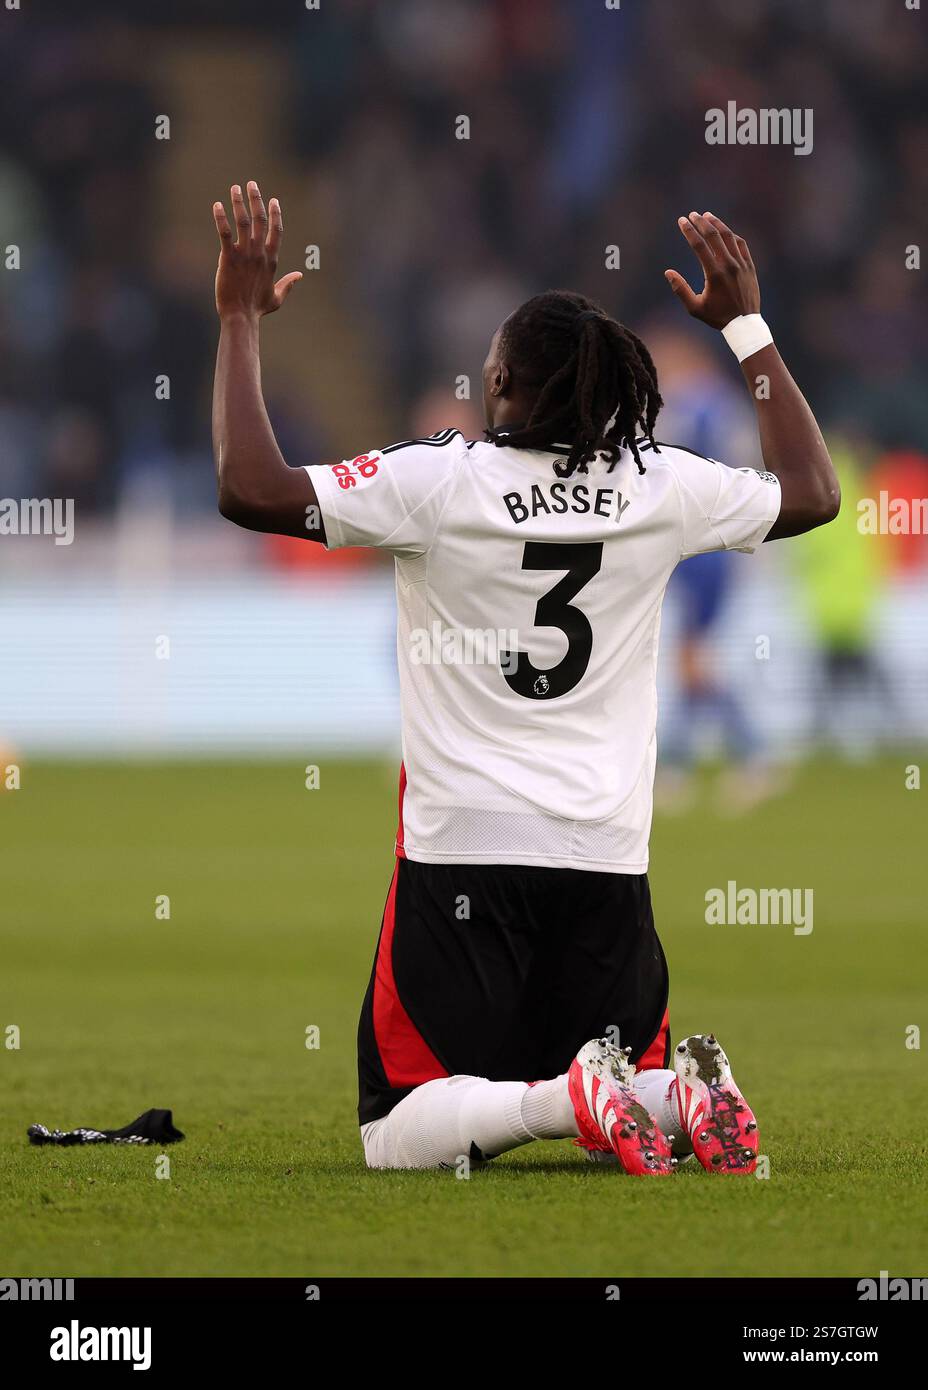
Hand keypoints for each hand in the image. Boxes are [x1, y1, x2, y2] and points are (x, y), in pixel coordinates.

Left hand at [212, 181, 301, 319]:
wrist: (240, 316)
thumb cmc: (257, 309)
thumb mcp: (277, 297)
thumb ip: (288, 284)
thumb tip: (299, 276)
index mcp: (271, 260)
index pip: (276, 231)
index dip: (275, 213)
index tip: (273, 200)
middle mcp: (259, 253)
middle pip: (260, 220)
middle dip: (256, 200)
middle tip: (251, 184)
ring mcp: (244, 254)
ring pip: (242, 222)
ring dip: (239, 202)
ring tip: (235, 188)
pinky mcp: (228, 258)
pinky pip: (224, 233)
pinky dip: (220, 218)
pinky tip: (217, 205)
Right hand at [665, 212, 759, 329]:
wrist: (744, 324)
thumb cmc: (717, 317)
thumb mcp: (695, 308)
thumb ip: (680, 289)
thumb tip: (668, 272)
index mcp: (714, 274)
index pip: (699, 246)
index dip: (689, 231)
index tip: (682, 221)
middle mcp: (729, 265)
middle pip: (714, 236)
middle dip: (701, 223)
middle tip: (692, 214)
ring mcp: (741, 264)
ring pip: (729, 237)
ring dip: (717, 224)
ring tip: (707, 216)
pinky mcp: (750, 266)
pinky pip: (741, 244)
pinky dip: (731, 235)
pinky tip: (724, 231)